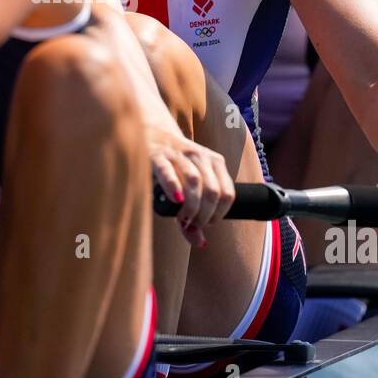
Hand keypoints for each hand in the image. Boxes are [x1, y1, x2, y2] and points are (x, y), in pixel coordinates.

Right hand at [147, 124, 234, 247]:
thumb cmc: (174, 167)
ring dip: (192, 206)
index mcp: (215, 162)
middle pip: (212, 191)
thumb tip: (201, 243)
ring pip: (195, 181)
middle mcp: (201, 156)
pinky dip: (174, 187)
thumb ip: (195, 214)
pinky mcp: (158, 155)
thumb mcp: (190, 187)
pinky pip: (168, 171)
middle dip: (204, 214)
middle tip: (192, 223)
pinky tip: (176, 201)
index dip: (219, 214)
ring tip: (183, 218)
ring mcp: (179, 154)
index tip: (206, 223)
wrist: (150, 134)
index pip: (227, 193)